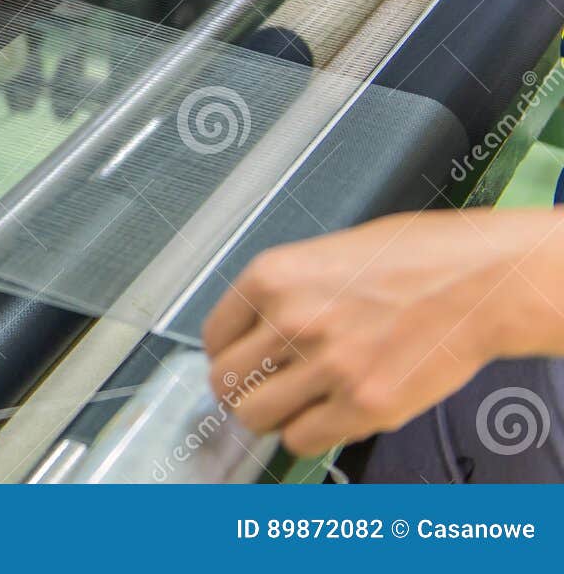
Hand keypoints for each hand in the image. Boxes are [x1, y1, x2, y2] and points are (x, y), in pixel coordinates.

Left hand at [202, 209, 563, 456]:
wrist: (481, 281)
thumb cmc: (414, 259)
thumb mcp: (325, 254)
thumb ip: (281, 293)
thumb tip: (248, 332)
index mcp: (273, 277)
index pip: (213, 336)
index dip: (226, 355)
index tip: (239, 363)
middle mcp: (291, 321)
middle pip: (224, 383)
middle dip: (240, 392)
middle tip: (262, 391)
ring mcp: (327, 365)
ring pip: (256, 416)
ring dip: (272, 416)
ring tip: (297, 404)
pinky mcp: (364, 404)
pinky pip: (303, 439)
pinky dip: (309, 434)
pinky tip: (329, 415)